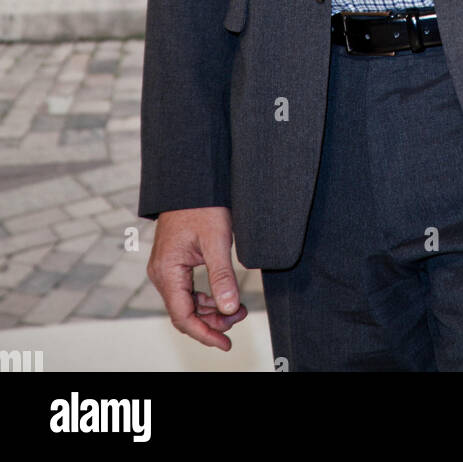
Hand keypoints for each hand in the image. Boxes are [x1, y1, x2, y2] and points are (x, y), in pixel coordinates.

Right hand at [147, 206, 247, 350]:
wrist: (191, 180)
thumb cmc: (202, 205)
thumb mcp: (217, 240)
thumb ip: (222, 276)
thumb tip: (229, 309)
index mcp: (167, 271)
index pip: (183, 316)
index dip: (205, 334)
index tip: (226, 343)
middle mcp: (161, 272)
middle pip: (184, 313)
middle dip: (212, 322)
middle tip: (239, 318)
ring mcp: (165, 267)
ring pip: (185, 303)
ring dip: (210, 310)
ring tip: (237, 308)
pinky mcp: (173, 262)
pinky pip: (186, 290)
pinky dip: (204, 297)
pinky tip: (223, 296)